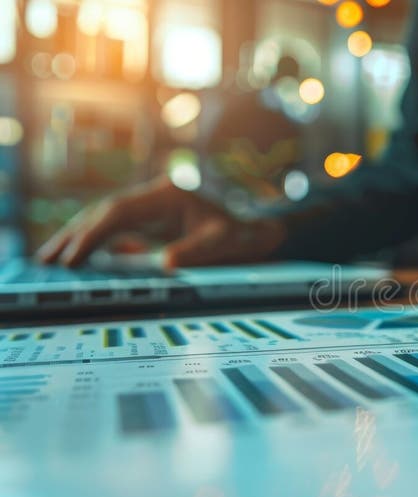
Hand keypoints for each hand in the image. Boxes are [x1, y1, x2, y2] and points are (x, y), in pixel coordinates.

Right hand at [37, 175, 286, 268]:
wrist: (252, 233)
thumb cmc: (240, 236)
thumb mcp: (222, 243)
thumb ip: (195, 251)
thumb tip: (166, 263)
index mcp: (167, 195)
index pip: (119, 212)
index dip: (92, 233)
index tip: (74, 255)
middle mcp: (153, 197)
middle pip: (104, 212)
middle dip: (75, 235)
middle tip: (47, 259)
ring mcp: (149, 208)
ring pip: (104, 219)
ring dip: (77, 238)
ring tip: (49, 259)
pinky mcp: (148, 222)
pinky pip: (113, 231)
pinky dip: (92, 243)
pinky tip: (73, 257)